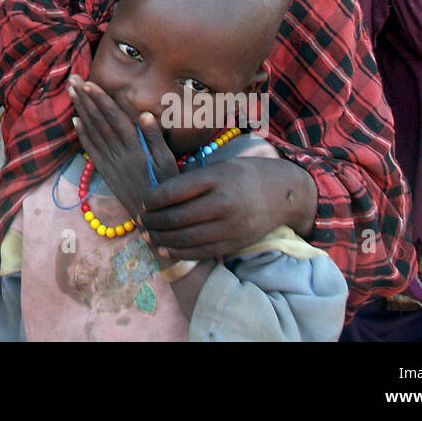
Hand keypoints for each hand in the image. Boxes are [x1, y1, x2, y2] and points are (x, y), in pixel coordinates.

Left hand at [69, 76, 179, 223]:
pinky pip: (90, 149)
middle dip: (85, 98)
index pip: (114, 118)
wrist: (151, 216)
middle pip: (98, 121)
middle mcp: (118, 153)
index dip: (100, 100)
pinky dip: (81, 134)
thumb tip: (145, 114)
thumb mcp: (168, 163)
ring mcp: (109, 162)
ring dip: (80, 110)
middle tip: (72, 78)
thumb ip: (155, 138)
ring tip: (70, 91)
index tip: (88, 83)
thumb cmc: (166, 187)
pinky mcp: (105, 171)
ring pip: (92, 131)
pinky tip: (74, 120)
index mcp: (135, 148)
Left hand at [138, 155, 316, 261]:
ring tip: (147, 235)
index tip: (142, 201)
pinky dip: (180, 253)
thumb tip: (155, 188)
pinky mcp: (234, 243)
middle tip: (140, 220)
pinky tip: (165, 250)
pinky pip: (201, 252)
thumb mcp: (218, 167)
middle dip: (154, 221)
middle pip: (178, 217)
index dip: (153, 199)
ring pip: (187, 238)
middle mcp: (223, 203)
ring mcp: (230, 226)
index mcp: (216, 178)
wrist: (281, 194)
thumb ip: (191, 178)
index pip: (175, 191)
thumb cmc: (242, 176)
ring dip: (162, 239)